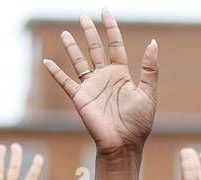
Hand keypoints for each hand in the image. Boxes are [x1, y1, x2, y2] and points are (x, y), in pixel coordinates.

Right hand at [43, 11, 157, 155]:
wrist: (123, 144)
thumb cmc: (139, 123)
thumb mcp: (148, 93)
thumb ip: (149, 68)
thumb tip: (154, 42)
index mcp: (122, 75)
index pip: (115, 45)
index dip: (111, 28)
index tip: (105, 12)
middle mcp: (105, 78)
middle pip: (95, 49)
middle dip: (90, 32)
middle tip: (83, 16)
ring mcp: (91, 87)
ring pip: (79, 61)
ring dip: (72, 47)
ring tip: (66, 33)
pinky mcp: (80, 98)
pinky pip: (65, 82)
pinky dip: (55, 72)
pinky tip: (47, 62)